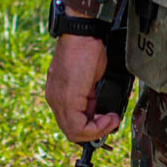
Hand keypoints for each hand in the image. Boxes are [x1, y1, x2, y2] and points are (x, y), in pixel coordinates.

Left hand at [44, 28, 120, 143]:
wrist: (81, 34)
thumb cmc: (85, 50)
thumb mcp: (87, 80)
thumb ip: (89, 99)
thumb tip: (100, 113)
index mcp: (57, 94)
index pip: (70, 124)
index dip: (91, 128)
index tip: (106, 119)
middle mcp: (54, 98)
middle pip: (72, 132)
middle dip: (96, 131)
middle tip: (110, 121)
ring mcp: (58, 98)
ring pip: (74, 132)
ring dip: (98, 129)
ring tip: (111, 119)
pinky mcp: (66, 97)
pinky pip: (78, 125)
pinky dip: (98, 126)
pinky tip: (109, 116)